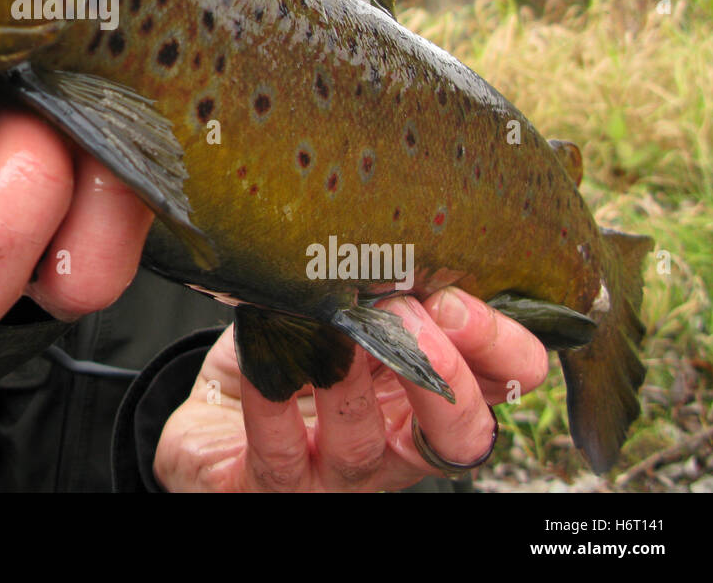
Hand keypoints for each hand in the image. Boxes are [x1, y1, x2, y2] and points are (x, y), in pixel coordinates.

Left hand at [153, 288, 548, 490]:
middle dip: (445, 373)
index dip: (499, 349)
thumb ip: (373, 287)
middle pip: (459, 435)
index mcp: (423, 396)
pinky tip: (263, 356)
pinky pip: (279, 448)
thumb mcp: (338, 315)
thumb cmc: (285, 358)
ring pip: (363, 441)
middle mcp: (392, 443)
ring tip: (333, 327)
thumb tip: (390, 229)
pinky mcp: (273, 483)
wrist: (212, 420)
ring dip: (350, 376)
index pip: (499, 386)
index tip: (455, 300)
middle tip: (410, 316)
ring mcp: (335, 473)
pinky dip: (271, 398)